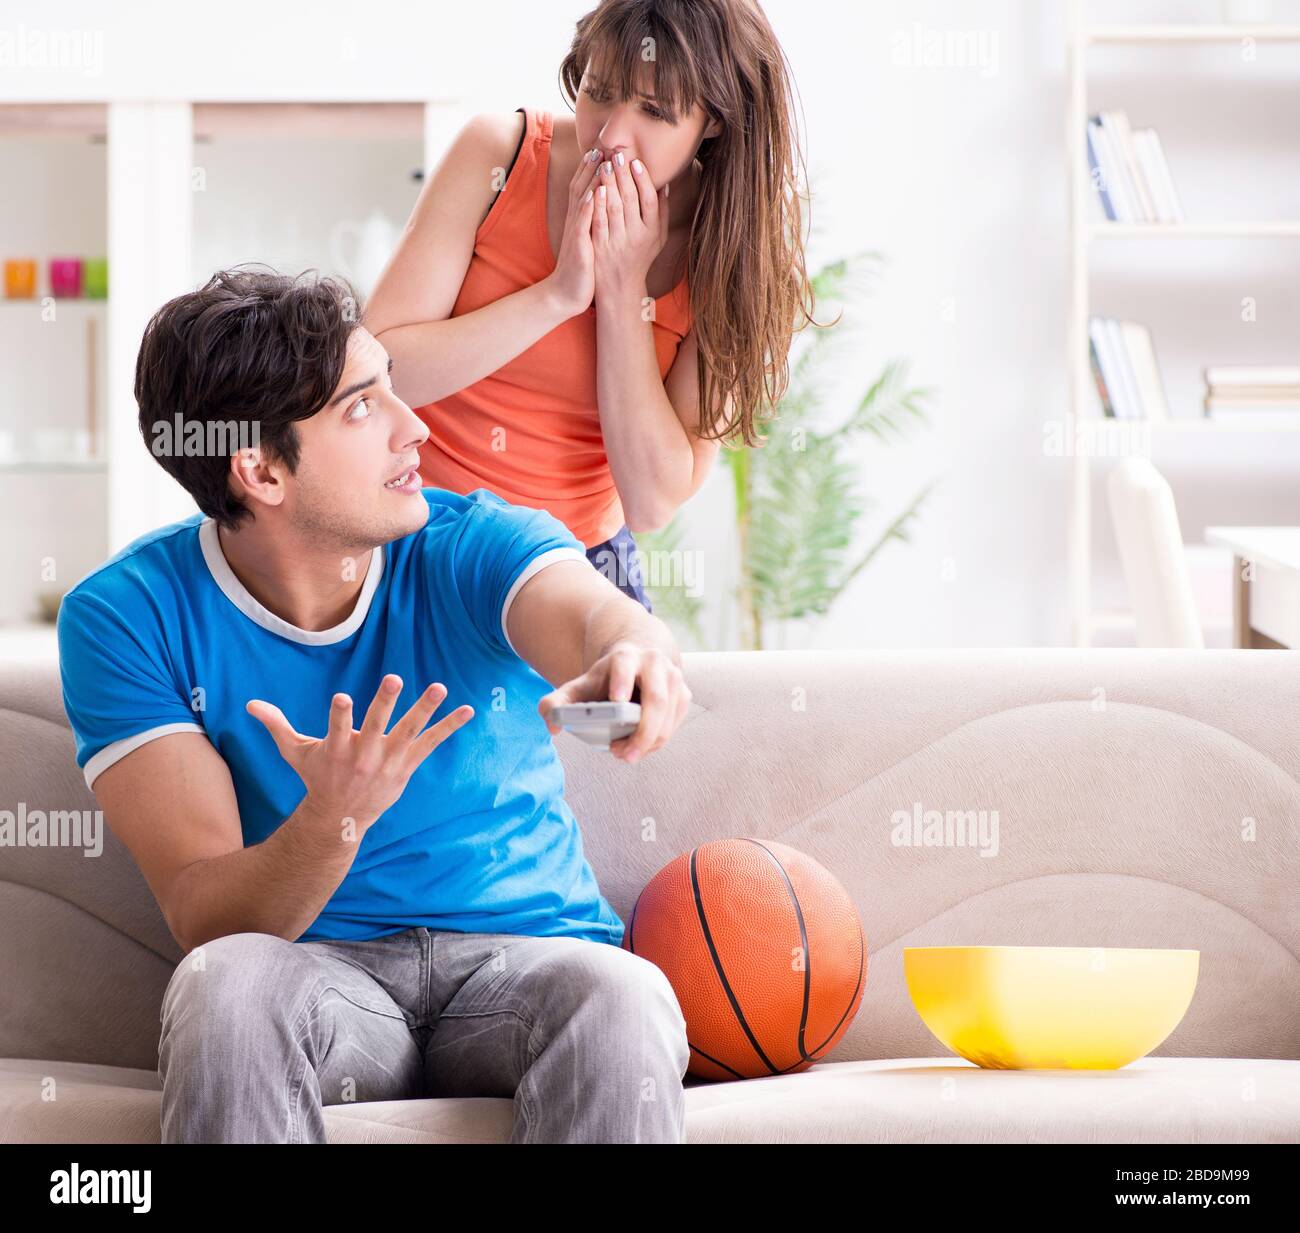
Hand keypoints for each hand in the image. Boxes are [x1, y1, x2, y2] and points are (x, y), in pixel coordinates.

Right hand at [247, 674, 473, 827]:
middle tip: (393, 679)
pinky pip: (431, 743)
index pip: (337, 727)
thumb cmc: (317, 778)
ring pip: (409, 731)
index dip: (340, 714)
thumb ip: (276, 725)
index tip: (343, 697)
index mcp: (336, 749)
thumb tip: (250, 703)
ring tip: (439, 687)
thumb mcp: (295, 753)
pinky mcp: (406, 765)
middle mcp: (364, 754)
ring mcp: (388, 760)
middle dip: (384, 702)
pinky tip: (468, 710)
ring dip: (425, 709)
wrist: (341, 818)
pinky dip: (449, 727)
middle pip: (376, 725)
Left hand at [537, 641, 689, 763]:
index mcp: (626, 656)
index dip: (621, 681)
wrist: (636, 663)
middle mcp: (654, 663)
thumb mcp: (580, 686)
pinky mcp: (683, 695)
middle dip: (642, 732)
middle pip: (655, 699)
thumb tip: (553, 726)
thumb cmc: (605, 680)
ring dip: (649, 742)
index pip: (624, 665)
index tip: (616, 700)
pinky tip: (640, 748)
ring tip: (625, 754)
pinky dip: (657, 742)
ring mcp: (673, 678)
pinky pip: (674, 724)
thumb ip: (558, 703)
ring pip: (667, 716)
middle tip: (622, 755)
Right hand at [543, 147, 601, 317]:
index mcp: (580, 219)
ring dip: (590, 179)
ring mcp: (576, 232)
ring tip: (600, 160)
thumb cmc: (583, 267)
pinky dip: (589, 206)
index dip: (592, 168)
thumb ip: (594, 221)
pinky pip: (583, 223)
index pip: (585, 188)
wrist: (567, 293)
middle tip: (601, 144)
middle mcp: (576, 221)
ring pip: (582, 200)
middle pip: (581, 186)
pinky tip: (596, 193)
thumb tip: (602, 204)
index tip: (603, 148)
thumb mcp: (590, 239)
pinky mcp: (579, 246)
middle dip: (590, 166)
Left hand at [591, 151, 668, 300]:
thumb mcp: (658, 238)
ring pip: (614, 208)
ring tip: (605, 164)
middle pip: (630, 200)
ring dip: (609, 184)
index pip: (649, 201)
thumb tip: (663, 183)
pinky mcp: (600, 248)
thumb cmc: (640, 257)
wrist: (620, 287)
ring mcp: (617, 243)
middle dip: (623, 175)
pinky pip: (599, 222)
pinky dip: (597, 204)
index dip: (643, 180)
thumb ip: (662, 211)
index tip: (636, 162)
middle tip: (617, 154)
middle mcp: (636, 237)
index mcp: (652, 233)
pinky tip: (595, 187)